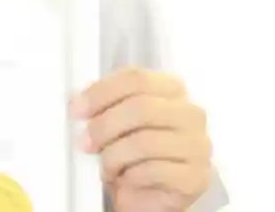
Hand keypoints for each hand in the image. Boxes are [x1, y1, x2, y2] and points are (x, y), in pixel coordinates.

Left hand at [71, 67, 211, 211]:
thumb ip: (101, 105)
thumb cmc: (134, 155)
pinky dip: (129, 176)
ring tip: (105, 166)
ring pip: (145, 142)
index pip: (136, 78)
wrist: (151, 195)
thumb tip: (76, 99)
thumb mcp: (116, 123)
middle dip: (104, 126)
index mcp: (171, 89)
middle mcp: (190, 113)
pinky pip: (154, 171)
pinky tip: (124, 178)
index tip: (77, 110)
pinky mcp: (195, 177)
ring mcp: (197, 145)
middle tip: (85, 142)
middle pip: (141, 108)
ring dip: (114, 156)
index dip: (101, 92)